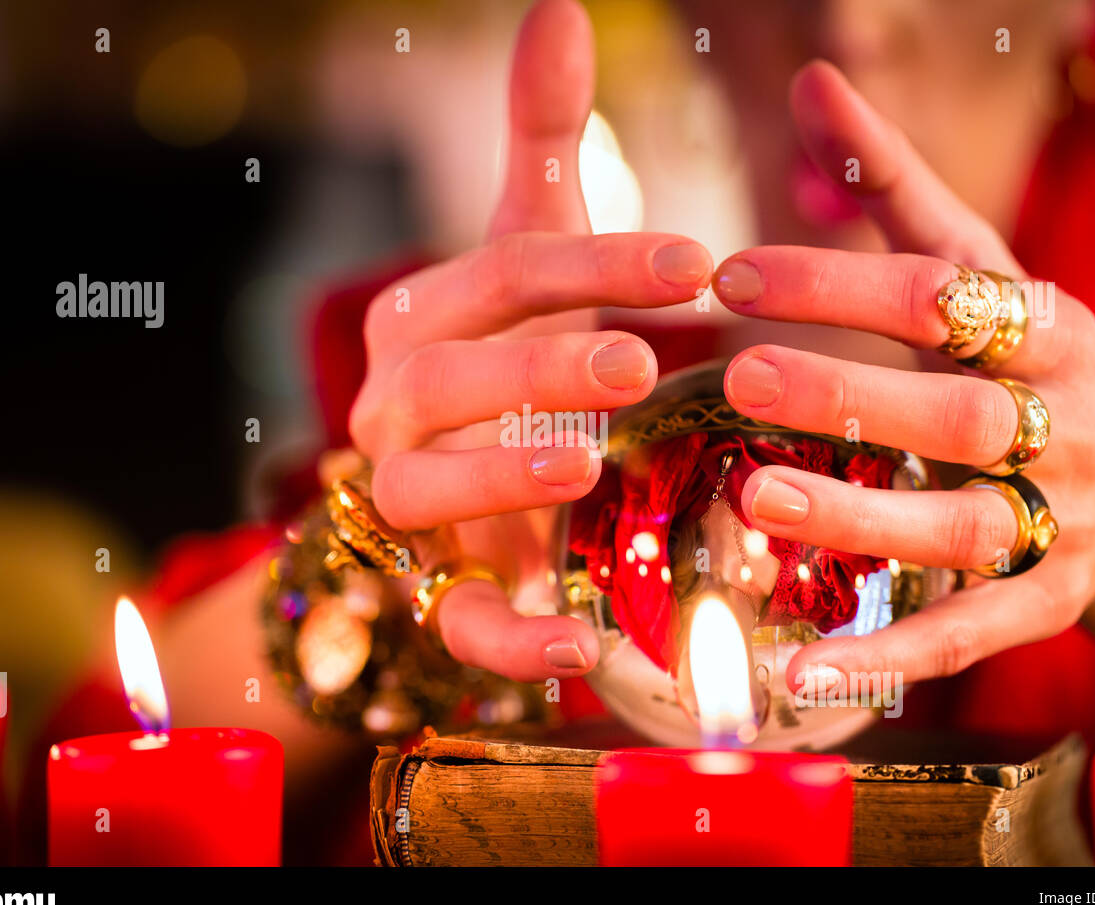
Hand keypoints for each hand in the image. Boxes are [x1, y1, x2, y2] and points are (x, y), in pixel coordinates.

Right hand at [348, 0, 711, 680]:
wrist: (456, 486)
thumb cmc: (510, 355)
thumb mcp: (530, 249)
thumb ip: (542, 142)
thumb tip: (560, 4)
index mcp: (426, 318)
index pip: (499, 274)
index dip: (590, 261)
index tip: (698, 255)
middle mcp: (397, 408)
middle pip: (451, 379)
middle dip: (539, 363)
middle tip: (642, 359)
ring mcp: (409, 506)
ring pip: (427, 489)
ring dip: (501, 476)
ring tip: (587, 464)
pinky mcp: (441, 592)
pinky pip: (457, 624)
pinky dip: (510, 641)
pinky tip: (585, 649)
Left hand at [713, 61, 1094, 694]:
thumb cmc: (1026, 361)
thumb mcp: (977, 267)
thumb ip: (890, 185)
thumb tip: (812, 83)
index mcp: (1049, 327)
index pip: (942, 297)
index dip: (838, 285)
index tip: (729, 274)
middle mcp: (1065, 423)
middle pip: (960, 411)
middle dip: (853, 393)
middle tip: (742, 376)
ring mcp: (1058, 522)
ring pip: (961, 524)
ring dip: (860, 514)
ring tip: (755, 498)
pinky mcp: (1038, 605)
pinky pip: (965, 634)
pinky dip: (884, 657)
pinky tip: (797, 671)